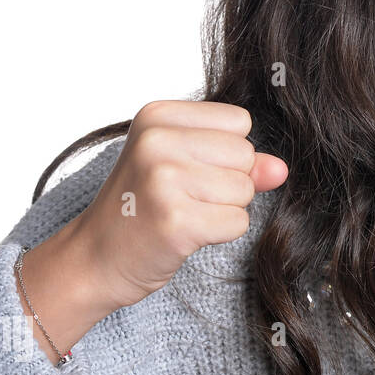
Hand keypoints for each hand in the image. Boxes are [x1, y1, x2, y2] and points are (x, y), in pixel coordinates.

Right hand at [66, 100, 287, 310]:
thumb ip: (239, 161)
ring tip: (180, 214)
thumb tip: (281, 169)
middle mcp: (157, 141)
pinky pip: (238, 222)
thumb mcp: (183, 166)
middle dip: (227, 183)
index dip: (225, 153)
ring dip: (222, 210)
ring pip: (245, 191)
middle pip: (246, 156)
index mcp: (157, 116)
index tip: (185, 170)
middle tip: (181, 198)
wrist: (93, 259)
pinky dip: (218, 234)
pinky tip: (183, 234)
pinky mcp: (176, 221)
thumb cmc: (141, 207)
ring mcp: (164, 181)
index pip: (240, 122)